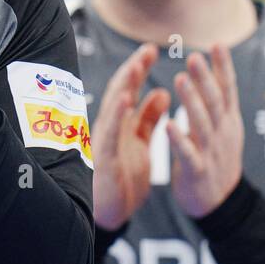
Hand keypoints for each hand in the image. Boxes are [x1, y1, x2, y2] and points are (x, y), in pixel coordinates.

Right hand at [90, 43, 170, 229]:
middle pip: (120, 92)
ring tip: (136, 65)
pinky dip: (116, 114)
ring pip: (112, 108)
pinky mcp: (102, 157)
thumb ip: (148, 119)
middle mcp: (111, 129)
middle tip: (148, 48)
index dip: (139, 69)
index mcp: (122, 125)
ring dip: (124, 85)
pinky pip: (109, 132)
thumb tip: (162, 92)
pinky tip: (125, 99)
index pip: (129, 91)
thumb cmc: (122, 179)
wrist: (110, 214)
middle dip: (133, 70)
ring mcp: (104, 141)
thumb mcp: (141, 144)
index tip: (151, 49)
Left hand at [165, 44, 244, 217]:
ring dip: (191, 101)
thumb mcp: (224, 129)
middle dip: (205, 78)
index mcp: (227, 122)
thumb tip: (217, 73)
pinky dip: (179, 139)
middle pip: (215, 102)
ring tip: (179, 79)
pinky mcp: (197, 171)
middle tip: (194, 56)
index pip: (227, 90)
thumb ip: (219, 104)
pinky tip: (169, 125)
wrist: (220, 203)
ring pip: (201, 124)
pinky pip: (187, 153)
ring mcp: (211, 152)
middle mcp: (222, 134)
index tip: (218, 44)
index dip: (223, 68)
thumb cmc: (217, 160)